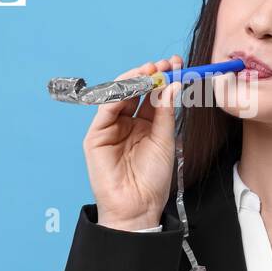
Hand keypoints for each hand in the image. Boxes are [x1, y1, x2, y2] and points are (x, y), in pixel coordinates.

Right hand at [83, 55, 183, 231]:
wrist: (138, 207)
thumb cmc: (152, 179)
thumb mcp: (165, 140)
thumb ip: (165, 113)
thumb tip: (172, 85)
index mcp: (143, 125)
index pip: (151, 95)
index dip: (162, 79)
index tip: (176, 64)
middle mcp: (126, 123)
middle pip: (135, 92)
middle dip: (149, 75)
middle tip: (163, 64)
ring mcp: (110, 128)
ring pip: (119, 97)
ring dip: (134, 81)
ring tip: (150, 70)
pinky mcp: (96, 137)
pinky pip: (105, 111)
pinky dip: (117, 96)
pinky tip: (132, 87)